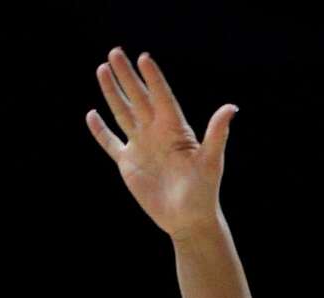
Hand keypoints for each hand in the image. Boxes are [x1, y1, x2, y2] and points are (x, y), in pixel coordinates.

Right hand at [86, 47, 236, 240]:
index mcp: (175, 128)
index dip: (153, 78)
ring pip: (123, 113)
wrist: (188, 219)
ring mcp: (141, 146)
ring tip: (102, 69)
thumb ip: (217, 134)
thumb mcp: (211, 161)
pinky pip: (111, 143)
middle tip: (116, 52)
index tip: (144, 58)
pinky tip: (92, 115)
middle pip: (138, 98)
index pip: (162, 97)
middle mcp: (156, 132)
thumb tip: (231, 108)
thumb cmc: (204, 191)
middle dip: (127, 76)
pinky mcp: (129, 164)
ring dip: (113, 93)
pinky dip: (101, 131)